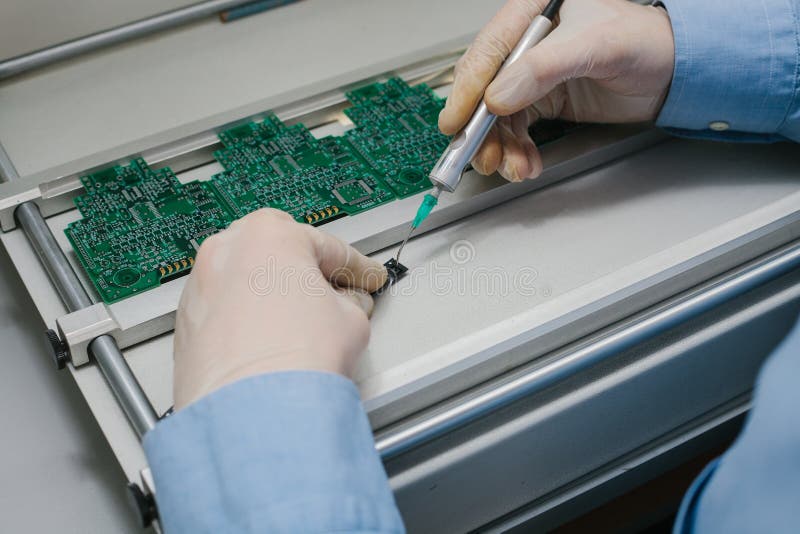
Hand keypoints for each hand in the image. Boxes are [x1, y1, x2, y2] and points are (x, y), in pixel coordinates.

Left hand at [172, 209, 387, 409]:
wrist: (255, 411)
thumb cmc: (293, 361)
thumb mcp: (352, 319)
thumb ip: (350, 301)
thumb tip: (345, 307)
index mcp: (269, 234)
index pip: (328, 248)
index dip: (357, 268)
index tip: (366, 279)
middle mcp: (225, 252)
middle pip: (279, 254)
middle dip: (308, 274)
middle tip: (336, 297)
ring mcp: (200, 287)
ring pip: (247, 281)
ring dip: (274, 297)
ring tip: (300, 328)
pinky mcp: (186, 324)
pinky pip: (225, 311)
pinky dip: (247, 321)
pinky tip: (270, 345)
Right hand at [439, 0, 674, 181]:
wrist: (675, 72)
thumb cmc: (645, 41)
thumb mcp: (595, 45)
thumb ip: (543, 67)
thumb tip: (498, 96)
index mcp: (531, 11)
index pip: (487, 51)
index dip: (468, 89)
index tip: (457, 122)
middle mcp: (525, 43)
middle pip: (484, 87)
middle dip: (481, 127)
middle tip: (480, 155)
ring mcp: (532, 74)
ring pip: (497, 115)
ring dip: (500, 146)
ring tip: (512, 166)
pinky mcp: (542, 99)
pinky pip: (517, 129)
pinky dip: (517, 151)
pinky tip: (524, 163)